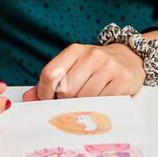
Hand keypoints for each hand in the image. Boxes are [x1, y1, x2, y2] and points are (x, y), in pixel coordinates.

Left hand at [21, 43, 143, 101]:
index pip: (50, 74)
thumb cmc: (95, 67)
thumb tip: (28, 98)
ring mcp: (108, 66)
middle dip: (65, 102)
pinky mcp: (122, 79)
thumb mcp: (72, 67)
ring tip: (87, 101)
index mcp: (75, 50)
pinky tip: (100, 100)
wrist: (129, 58)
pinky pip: (102, 102)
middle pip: (66, 90)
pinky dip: (98, 106)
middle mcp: (92, 55)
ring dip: (82, 105)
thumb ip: (50, 82)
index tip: (47, 101)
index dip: (44, 93)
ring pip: (84, 98)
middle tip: (70, 103)